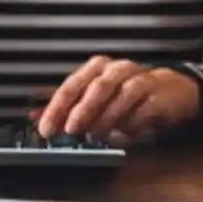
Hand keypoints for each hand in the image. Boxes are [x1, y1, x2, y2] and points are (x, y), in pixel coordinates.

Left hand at [34, 56, 200, 138]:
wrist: (168, 92)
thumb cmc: (125, 95)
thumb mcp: (91, 100)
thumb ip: (64, 107)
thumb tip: (35, 116)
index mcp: (97, 68)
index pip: (71, 85)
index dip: (57, 107)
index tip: (46, 127)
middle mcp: (117, 70)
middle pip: (97, 87)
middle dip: (82, 110)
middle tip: (70, 130)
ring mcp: (139, 80)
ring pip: (122, 95)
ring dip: (107, 117)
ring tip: (97, 133)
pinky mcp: (157, 95)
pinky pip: (143, 109)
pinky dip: (132, 122)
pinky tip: (125, 132)